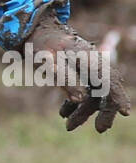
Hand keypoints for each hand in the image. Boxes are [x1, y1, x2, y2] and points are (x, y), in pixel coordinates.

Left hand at [25, 17, 129, 132]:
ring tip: (68, 127)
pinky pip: (82, 91)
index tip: (125, 112)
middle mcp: (93, 64)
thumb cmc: (43, 46)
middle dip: (105, 110)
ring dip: (84, 111)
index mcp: (90, 59)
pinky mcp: (78, 72)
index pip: (109, 81)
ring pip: (93, 93)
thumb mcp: (50, 62)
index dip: (118, 97)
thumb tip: (81, 99)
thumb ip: (65, 79)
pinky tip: (63, 114)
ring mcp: (86, 69)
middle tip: (100, 129)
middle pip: (106, 90)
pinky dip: (74, 104)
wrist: (36, 33)